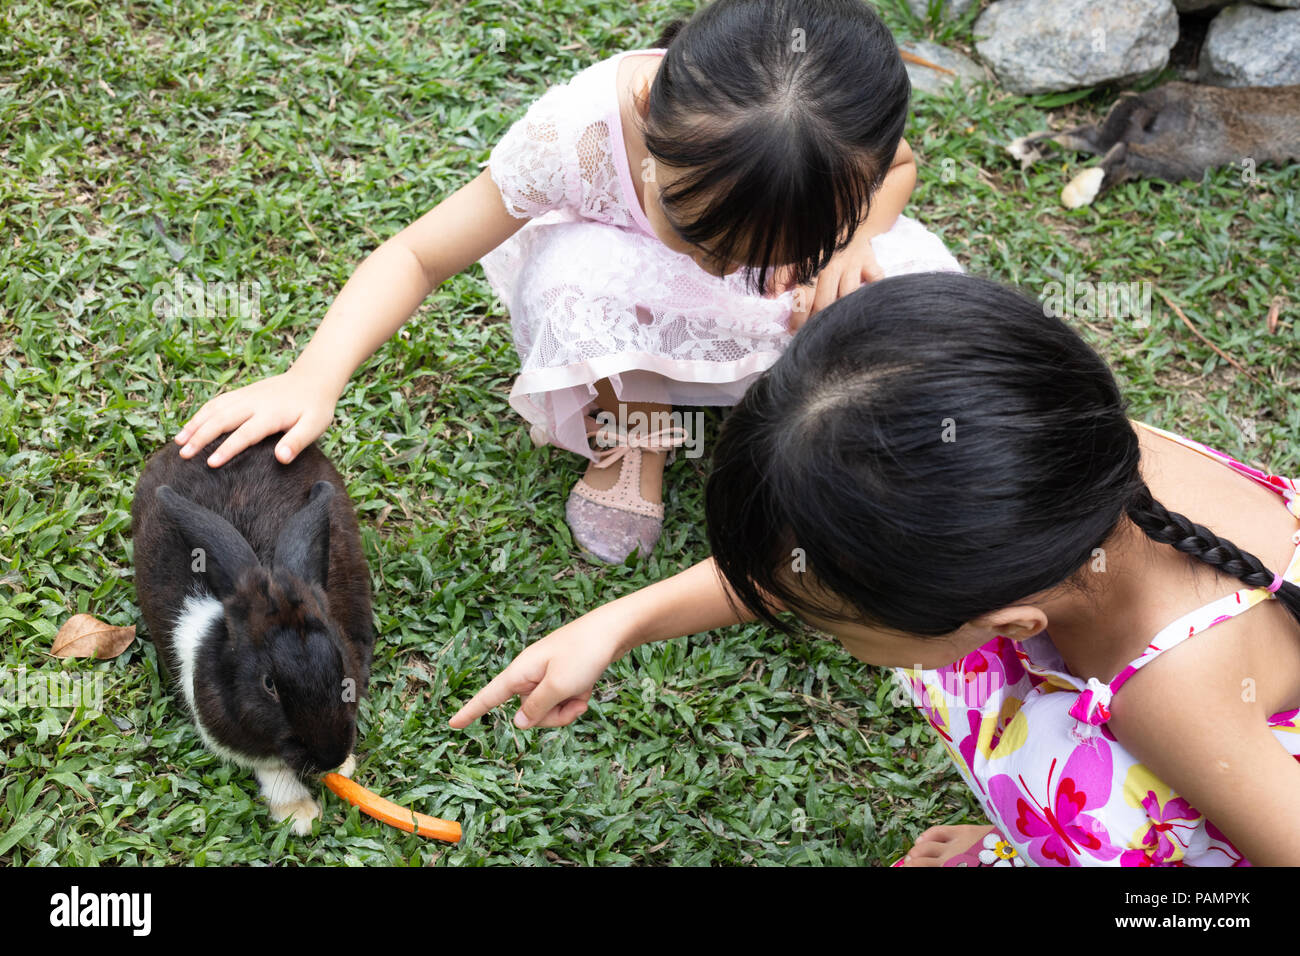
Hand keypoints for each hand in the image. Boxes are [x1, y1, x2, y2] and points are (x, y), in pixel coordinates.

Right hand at [173, 368, 338, 467]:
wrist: (314, 378)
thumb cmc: (315, 407)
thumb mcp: (314, 426)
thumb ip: (297, 441)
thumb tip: (281, 458)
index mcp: (270, 414)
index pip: (245, 434)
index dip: (227, 449)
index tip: (210, 463)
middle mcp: (253, 402)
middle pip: (221, 419)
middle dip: (200, 436)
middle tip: (183, 455)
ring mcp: (245, 395)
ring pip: (214, 408)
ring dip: (195, 424)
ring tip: (178, 442)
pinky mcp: (242, 392)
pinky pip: (217, 402)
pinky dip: (200, 414)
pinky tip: (190, 426)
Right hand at [448, 606, 630, 729]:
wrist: (614, 629)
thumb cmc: (584, 653)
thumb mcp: (559, 686)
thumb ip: (536, 708)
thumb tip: (518, 723)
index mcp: (520, 673)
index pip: (489, 696)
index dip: (470, 711)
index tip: (451, 724)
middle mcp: (530, 674)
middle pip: (528, 712)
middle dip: (552, 716)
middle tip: (574, 703)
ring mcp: (547, 675)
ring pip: (548, 709)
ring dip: (567, 709)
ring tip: (584, 696)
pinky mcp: (562, 676)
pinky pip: (562, 700)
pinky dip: (576, 700)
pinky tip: (589, 690)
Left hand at [775, 239, 885, 332]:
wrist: (844, 219)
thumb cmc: (818, 245)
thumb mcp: (796, 257)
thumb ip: (781, 276)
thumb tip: (770, 296)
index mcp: (811, 267)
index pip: (803, 297)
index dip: (798, 318)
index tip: (794, 332)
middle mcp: (831, 267)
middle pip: (825, 301)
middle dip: (818, 322)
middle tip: (814, 337)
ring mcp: (852, 265)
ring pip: (849, 295)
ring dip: (844, 312)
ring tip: (838, 329)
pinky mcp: (869, 262)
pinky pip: (877, 280)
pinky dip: (875, 292)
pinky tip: (870, 306)